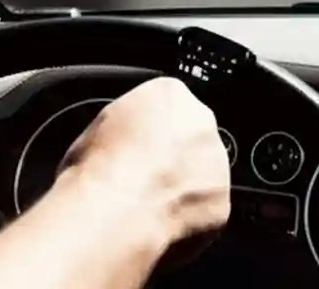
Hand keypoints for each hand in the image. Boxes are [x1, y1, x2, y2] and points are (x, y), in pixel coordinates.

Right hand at [57, 77, 230, 258]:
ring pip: (204, 173)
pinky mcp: (221, 203)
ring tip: (151, 205)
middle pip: (194, 136)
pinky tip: (162, 224)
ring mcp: (217, 163)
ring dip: (186, 187)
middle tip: (147, 177)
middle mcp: (203, 123)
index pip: (169, 105)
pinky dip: (189, 219)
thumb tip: (129, 139)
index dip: (151, 130)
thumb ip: (130, 124)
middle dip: (177, 155)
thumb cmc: (97, 167)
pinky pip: (207, 210)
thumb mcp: (101, 125)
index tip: (139, 147)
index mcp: (171, 94)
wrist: (112, 213)